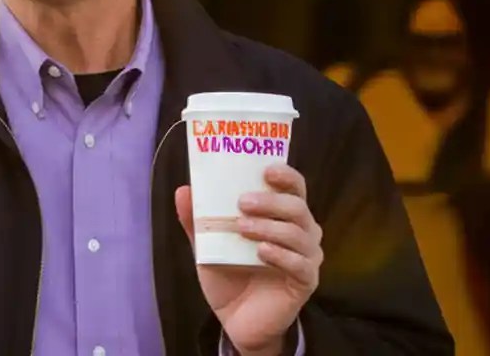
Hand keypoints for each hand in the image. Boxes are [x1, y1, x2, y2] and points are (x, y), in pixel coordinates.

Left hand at [175, 164, 322, 355]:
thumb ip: (196, 220)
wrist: (235, 319)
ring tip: (242, 228)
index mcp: (282, 216)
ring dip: (270, 227)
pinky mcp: (305, 282)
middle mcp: (302, 232)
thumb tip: (183, 190)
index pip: (294, 188)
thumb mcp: (207, 244)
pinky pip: (301, 264)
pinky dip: (281, 255)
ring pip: (299, 233)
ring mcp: (307, 257)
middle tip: (242, 202)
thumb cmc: (228, 274)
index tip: (266, 170)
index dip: (286, 175)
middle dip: (270, 201)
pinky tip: (261, 252)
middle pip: (297, 207)